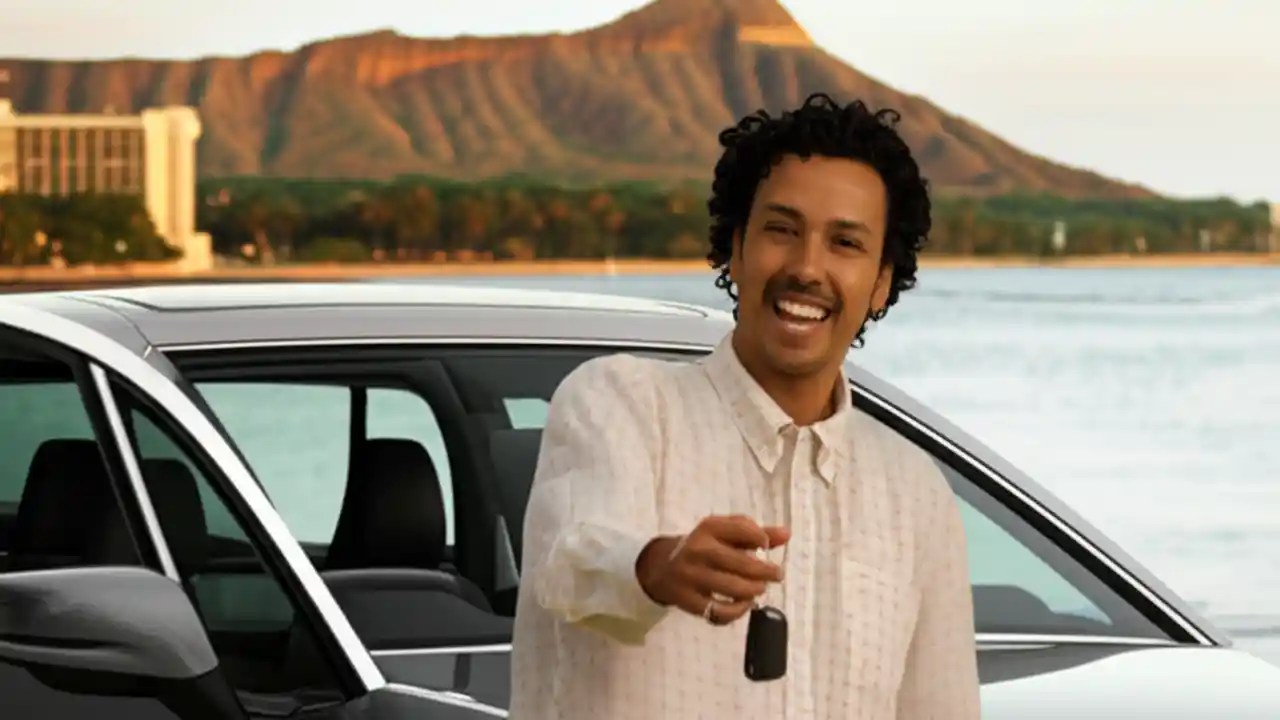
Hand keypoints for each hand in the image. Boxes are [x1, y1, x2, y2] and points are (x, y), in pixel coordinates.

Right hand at [635, 514, 788, 624]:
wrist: (661, 567)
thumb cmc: (703, 547)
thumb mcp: (724, 534)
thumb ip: (754, 533)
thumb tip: (787, 534)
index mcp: (708, 528)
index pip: (742, 529)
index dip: (761, 538)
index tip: (766, 547)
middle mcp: (698, 549)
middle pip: (741, 563)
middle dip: (765, 571)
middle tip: (776, 576)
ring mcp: (691, 576)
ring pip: (733, 589)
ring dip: (753, 591)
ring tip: (759, 589)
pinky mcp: (687, 600)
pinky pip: (720, 611)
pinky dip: (737, 611)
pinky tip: (743, 604)